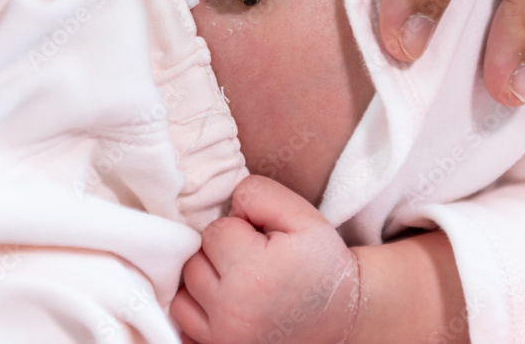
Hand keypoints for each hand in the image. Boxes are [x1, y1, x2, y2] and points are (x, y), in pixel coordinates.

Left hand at [171, 175, 360, 343]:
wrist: (340, 316)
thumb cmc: (320, 262)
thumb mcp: (303, 215)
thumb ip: (259, 194)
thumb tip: (227, 206)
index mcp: (253, 273)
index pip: (215, 231)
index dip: (239, 229)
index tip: (263, 241)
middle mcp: (232, 310)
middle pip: (195, 259)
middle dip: (219, 253)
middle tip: (254, 260)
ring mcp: (223, 336)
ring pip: (185, 288)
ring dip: (206, 277)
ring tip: (240, 279)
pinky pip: (184, 317)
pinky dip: (198, 305)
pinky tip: (224, 298)